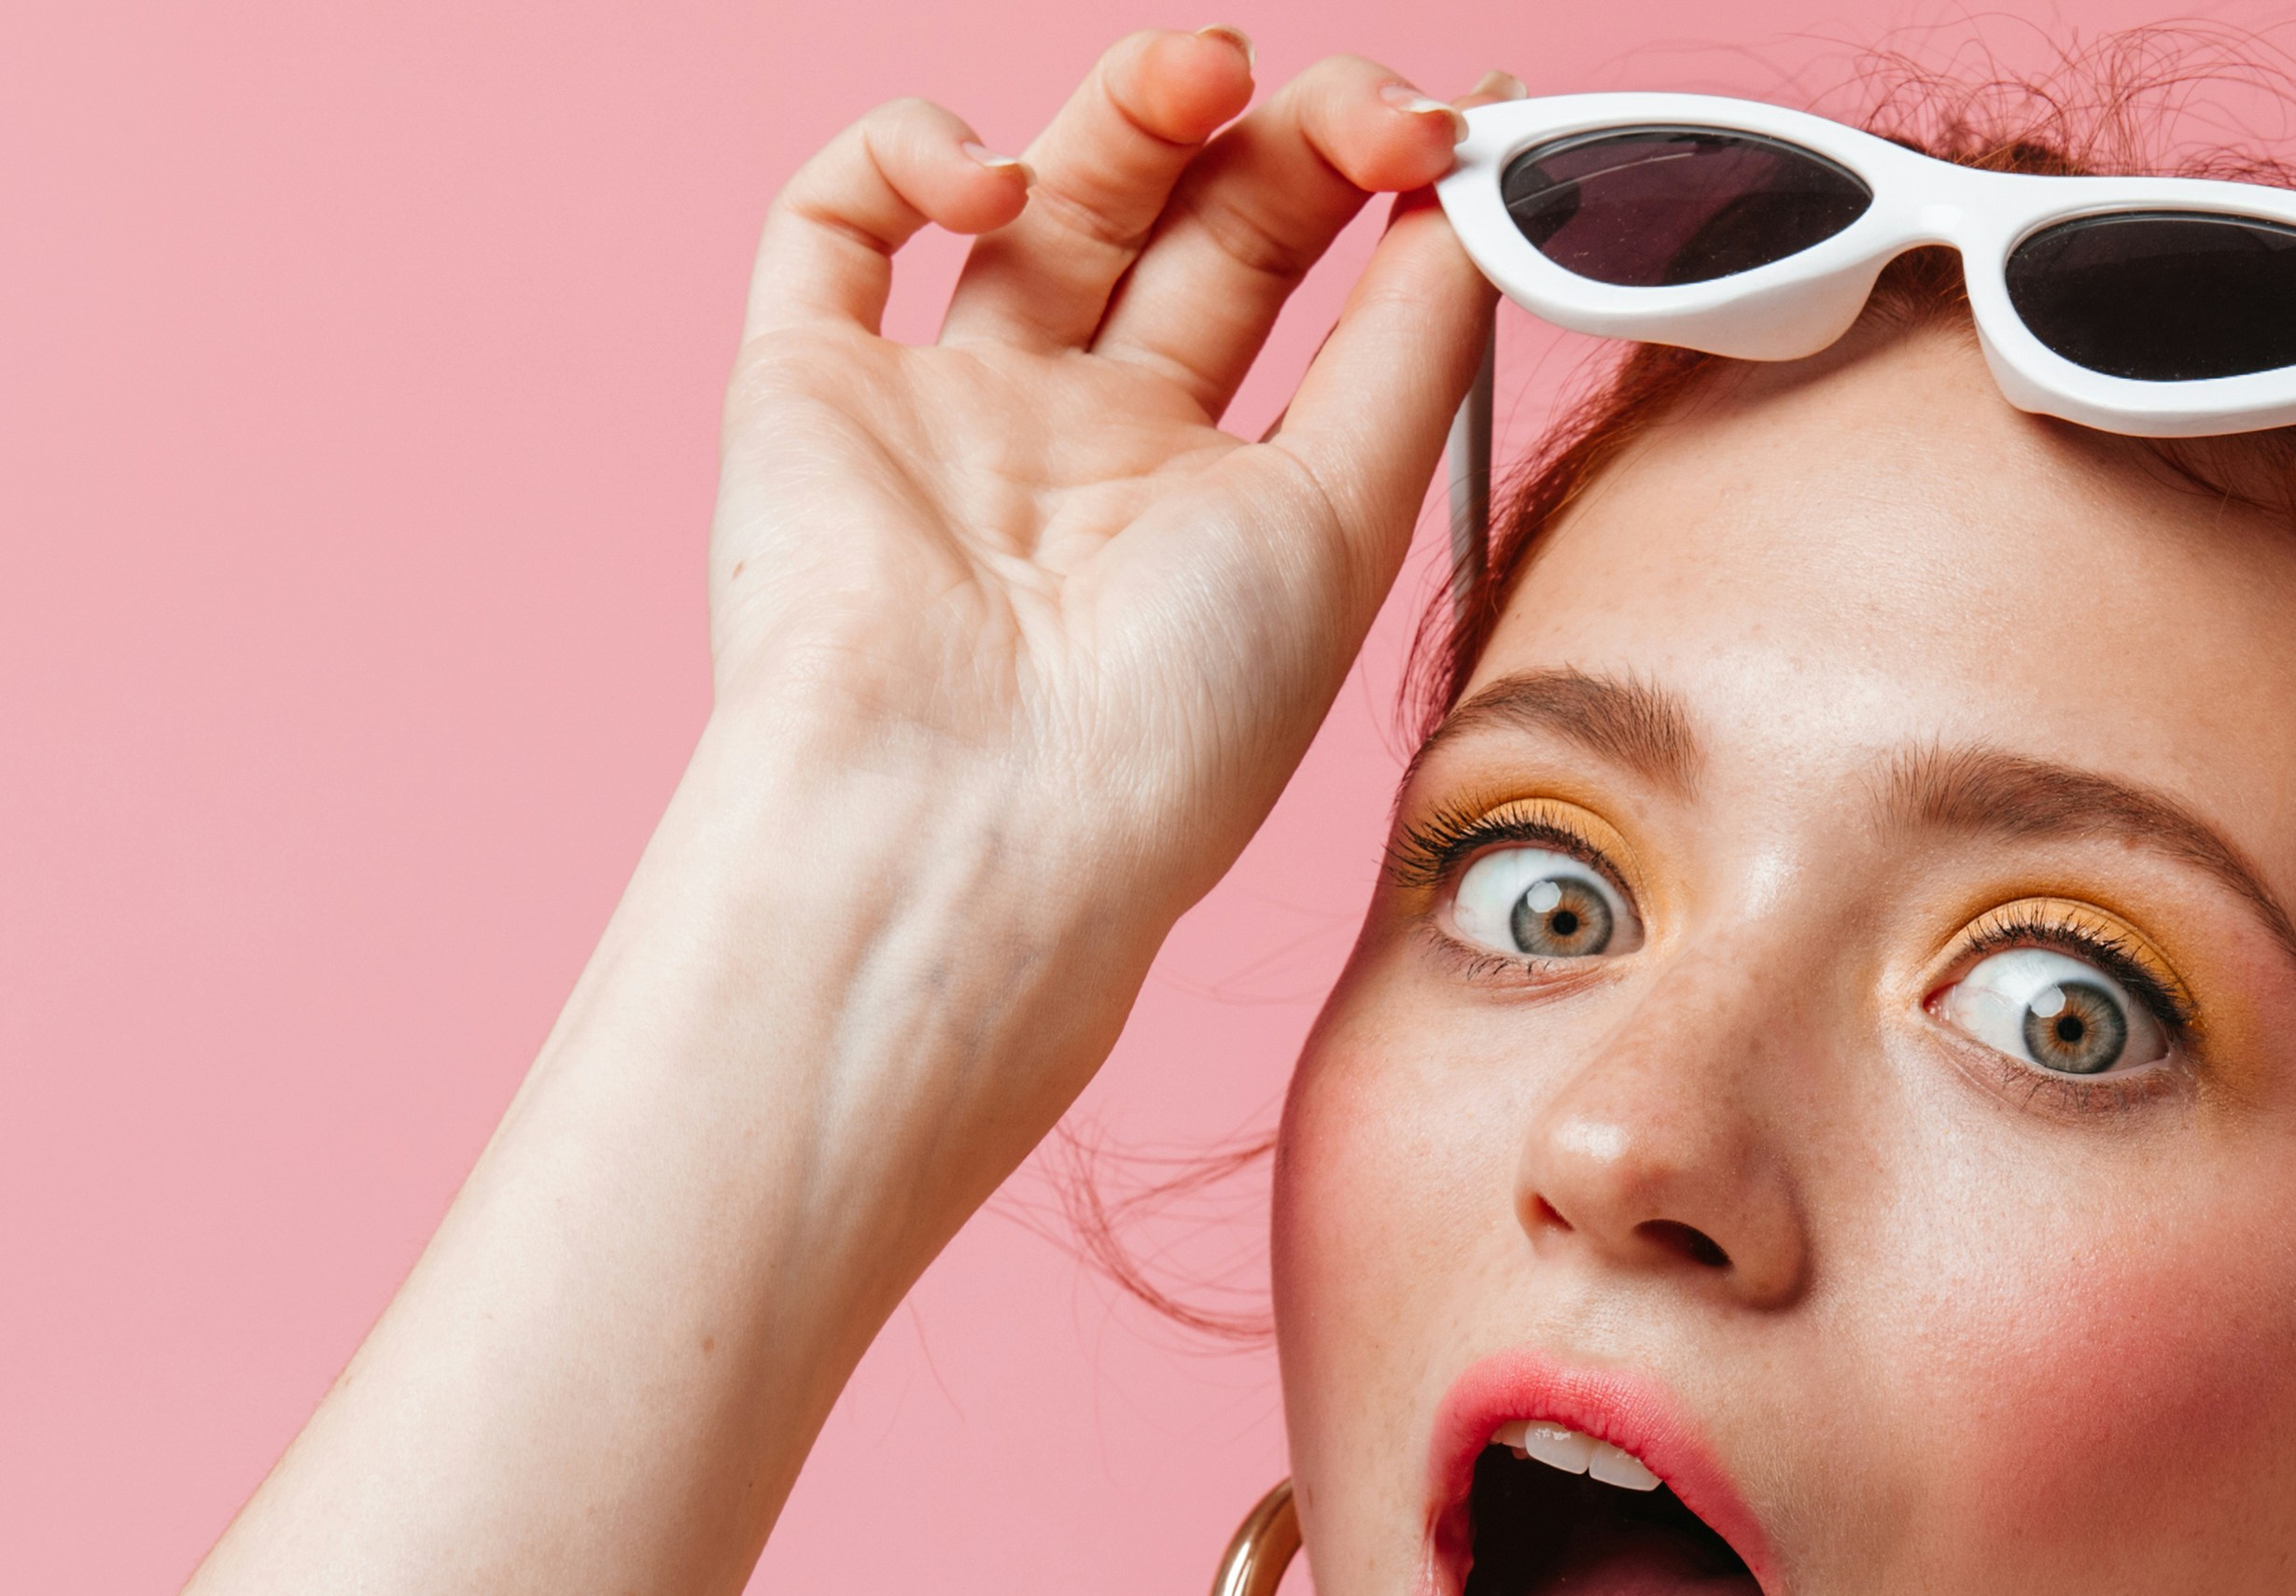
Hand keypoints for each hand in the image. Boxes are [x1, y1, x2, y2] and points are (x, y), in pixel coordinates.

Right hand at [712, 35, 1485, 961]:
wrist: (979, 820)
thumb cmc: (1171, 729)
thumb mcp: (1351, 517)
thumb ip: (1417, 346)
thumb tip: (1486, 196)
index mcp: (1206, 492)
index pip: (1285, 278)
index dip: (1363, 178)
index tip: (1444, 122)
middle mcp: (1079, 446)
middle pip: (1178, 220)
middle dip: (1272, 133)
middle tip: (1344, 101)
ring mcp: (944, 413)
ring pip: (1040, 198)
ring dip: (1130, 104)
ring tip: (1203, 74)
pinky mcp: (809, 394)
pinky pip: (830, 224)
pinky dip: (906, 150)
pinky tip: (995, 182)